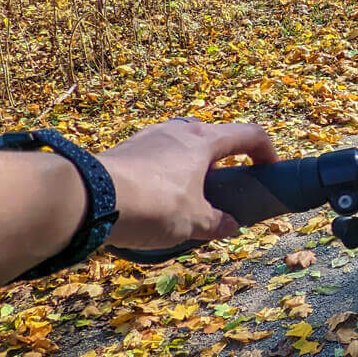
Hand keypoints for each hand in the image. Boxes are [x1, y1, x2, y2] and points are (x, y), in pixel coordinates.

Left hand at [99, 119, 276, 248]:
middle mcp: (178, 131)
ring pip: (181, 148)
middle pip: (213, 139)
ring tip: (186, 201)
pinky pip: (156, 158)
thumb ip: (217, 223)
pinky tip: (155, 202)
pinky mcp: (125, 149)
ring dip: (191, 169)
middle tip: (223, 192)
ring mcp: (149, 137)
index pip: (249, 135)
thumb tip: (231, 225)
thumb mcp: (193, 222)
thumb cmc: (153, 205)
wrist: (88, 199)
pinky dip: (165, 175)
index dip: (267, 152)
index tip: (270, 170)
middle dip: (224, 163)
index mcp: (204, 141)